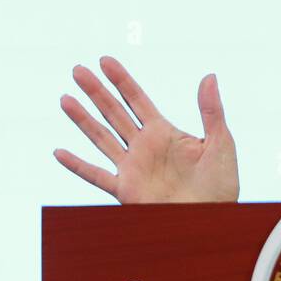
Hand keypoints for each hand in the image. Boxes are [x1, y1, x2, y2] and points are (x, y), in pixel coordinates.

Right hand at [54, 55, 238, 203]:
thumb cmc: (221, 185)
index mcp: (165, 133)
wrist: (213, 219)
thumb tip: (209, 76)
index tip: (104, 61)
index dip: (121, 80)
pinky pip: (97, 176)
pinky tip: (59, 152)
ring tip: (65, 98)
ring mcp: (133, 168)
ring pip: (101, 137)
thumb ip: (211, 110)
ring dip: (82, 119)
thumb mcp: (220, 142)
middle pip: (115, 112)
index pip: (138, 100)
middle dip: (96, 91)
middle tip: (77, 70)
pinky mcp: (127, 190)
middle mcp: (144, 147)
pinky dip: (77, 165)